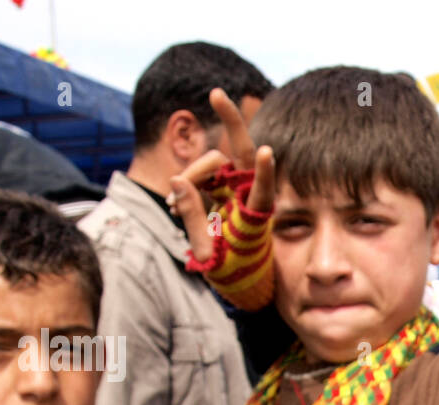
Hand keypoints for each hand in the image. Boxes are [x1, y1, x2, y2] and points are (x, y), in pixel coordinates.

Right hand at [168, 87, 275, 261]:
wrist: (236, 277)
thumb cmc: (230, 269)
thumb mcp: (209, 252)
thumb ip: (193, 216)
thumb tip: (176, 179)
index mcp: (255, 216)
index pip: (262, 191)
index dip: (263, 173)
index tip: (265, 152)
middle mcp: (249, 195)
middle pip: (242, 152)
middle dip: (231, 121)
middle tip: (216, 93)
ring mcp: (235, 189)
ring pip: (211, 164)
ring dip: (191, 177)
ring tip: (173, 208)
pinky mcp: (222, 189)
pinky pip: (201, 175)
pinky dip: (186, 185)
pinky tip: (175, 206)